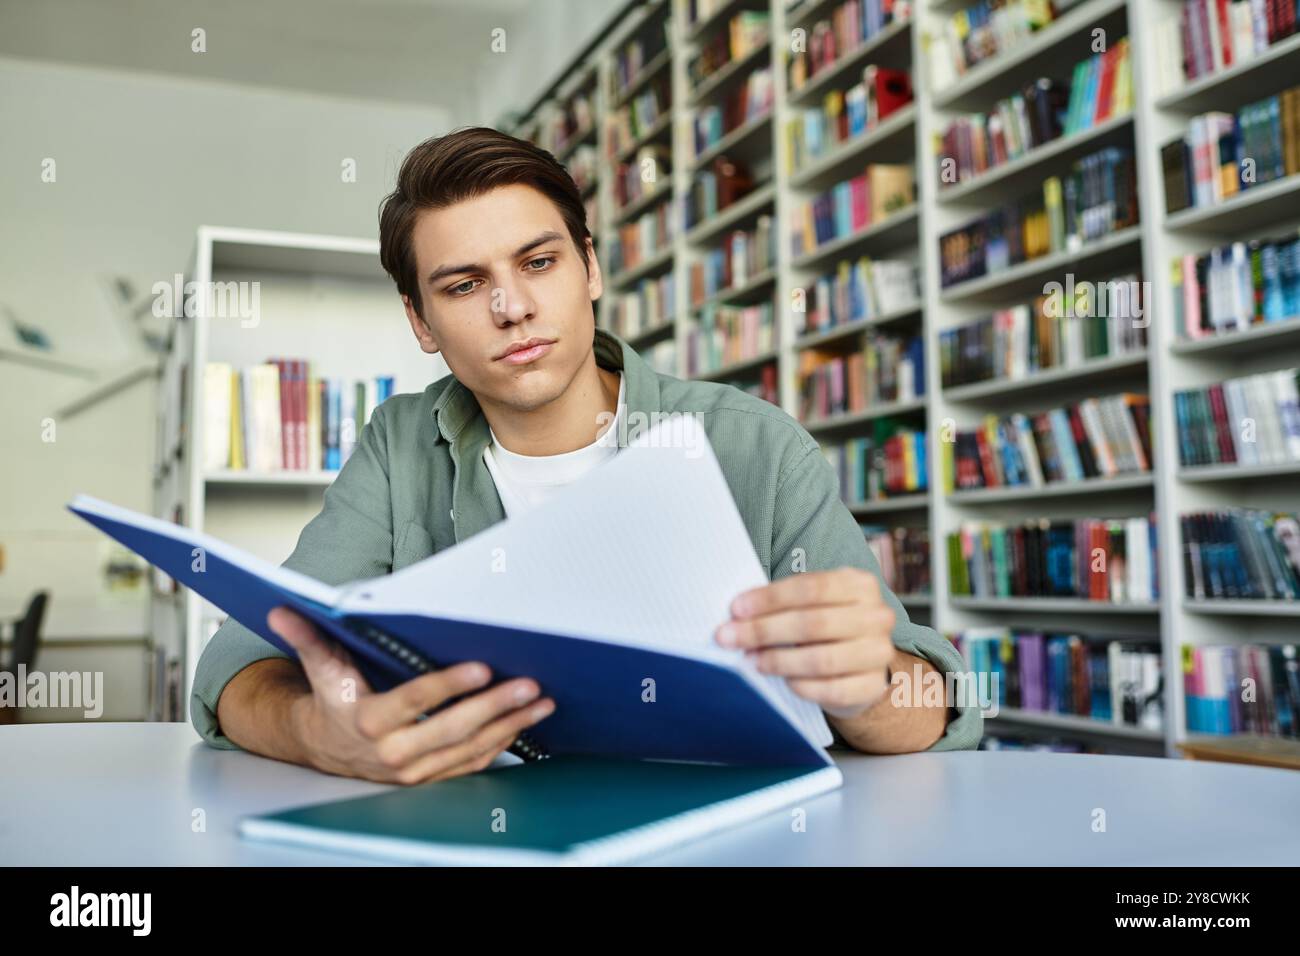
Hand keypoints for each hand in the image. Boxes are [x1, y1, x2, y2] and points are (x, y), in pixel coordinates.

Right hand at [267, 606, 554, 784]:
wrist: (328, 746)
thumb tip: (283, 607)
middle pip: (453, 728)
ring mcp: (416, 770)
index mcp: (369, 721)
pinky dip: (503, 743)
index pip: (415, 701)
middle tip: (529, 683)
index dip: (449, 685)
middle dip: (495, 705)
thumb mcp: (321, 667)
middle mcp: (394, 752)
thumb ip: (309, 636)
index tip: (482, 668)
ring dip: (510, 724)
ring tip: (541, 701)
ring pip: (470, 748)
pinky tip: (526, 722)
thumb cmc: (334, 698)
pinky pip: (472, 763)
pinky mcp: (432, 777)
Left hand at [714, 567, 894, 719]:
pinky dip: (801, 686)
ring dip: (778, 661)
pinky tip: (782, 681)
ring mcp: (879, 653)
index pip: (811, 587)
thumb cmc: (827, 628)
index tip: (736, 609)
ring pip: (821, 659)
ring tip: (751, 660)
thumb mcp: (813, 604)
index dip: (770, 598)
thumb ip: (784, 604)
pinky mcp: (874, 686)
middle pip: (813, 623)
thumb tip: (738, 615)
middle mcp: (877, 616)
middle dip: (764, 630)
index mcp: (860, 585)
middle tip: (730, 637)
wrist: (861, 666)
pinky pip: (831, 689)